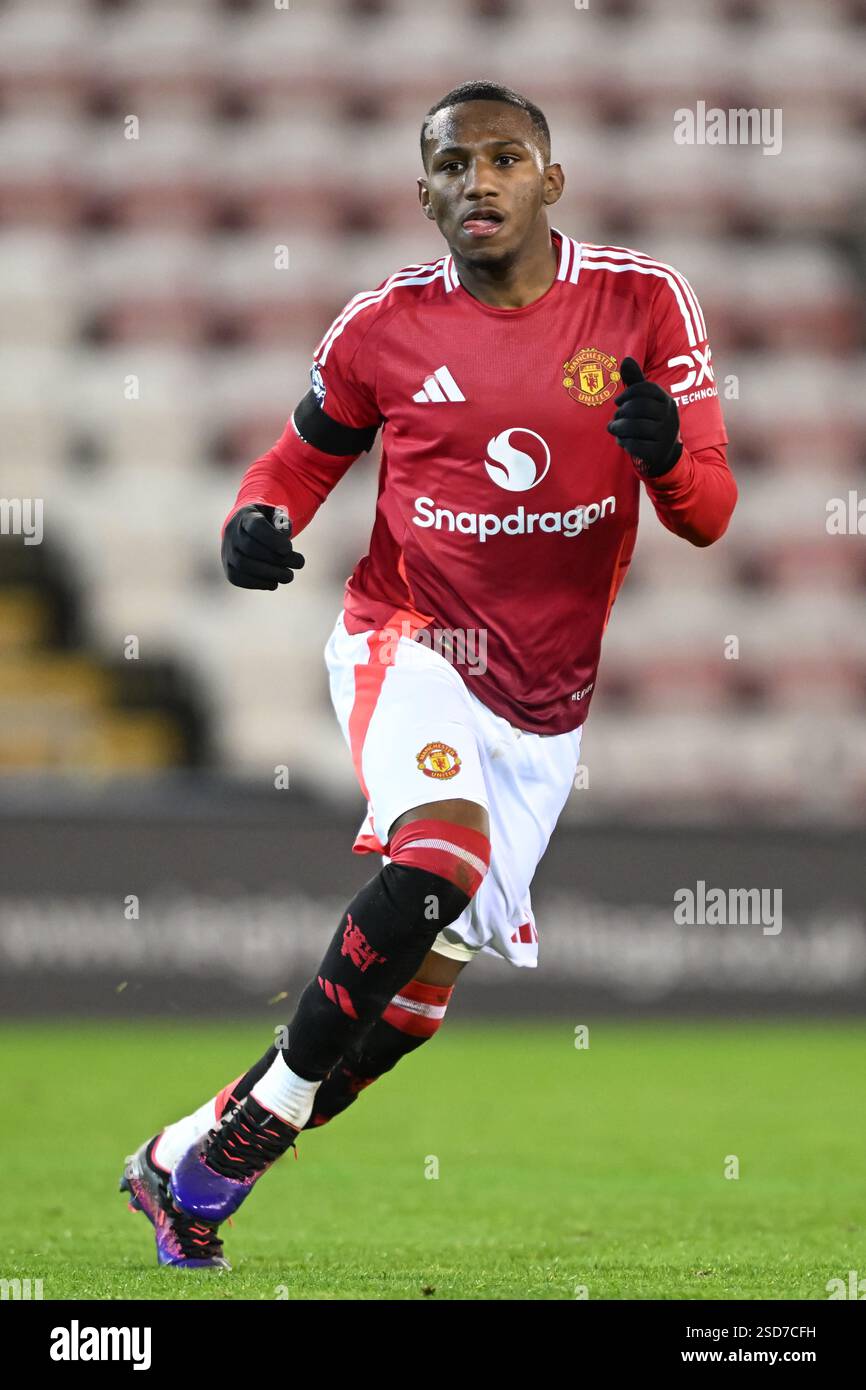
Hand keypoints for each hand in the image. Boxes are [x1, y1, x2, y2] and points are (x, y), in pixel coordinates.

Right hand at [221, 504, 305, 590]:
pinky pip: (239, 579)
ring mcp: (227, 552)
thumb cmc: (268, 524)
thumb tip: (285, 543)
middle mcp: (232, 533)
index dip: (272, 538)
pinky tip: (274, 583)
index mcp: (246, 516)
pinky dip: (259, 583)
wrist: (245, 531)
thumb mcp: (278, 517)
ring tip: (289, 576)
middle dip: (277, 558)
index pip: (256, 526)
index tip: (289, 548)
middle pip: (251, 547)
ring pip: (243, 564)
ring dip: (270, 573)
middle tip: (299, 563)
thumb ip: (283, 525)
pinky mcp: (228, 569)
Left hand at [606, 357, 682, 477]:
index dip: (627, 393)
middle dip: (621, 412)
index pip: (645, 388)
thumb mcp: (646, 401)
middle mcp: (669, 416)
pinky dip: (623, 442)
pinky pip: (634, 445)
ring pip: (634, 427)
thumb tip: (626, 360)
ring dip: (618, 427)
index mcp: (667, 400)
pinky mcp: (657, 452)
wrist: (664, 454)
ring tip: (614, 429)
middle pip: (638, 407)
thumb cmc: (650, 422)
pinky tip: (622, 441)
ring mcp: (665, 435)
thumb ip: (636, 382)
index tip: (618, 402)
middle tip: (615, 418)